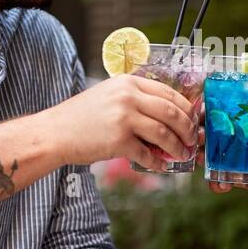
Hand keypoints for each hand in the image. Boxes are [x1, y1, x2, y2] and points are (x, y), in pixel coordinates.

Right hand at [45, 74, 196, 166]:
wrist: (55, 132)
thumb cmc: (82, 116)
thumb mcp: (109, 95)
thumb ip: (136, 99)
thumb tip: (167, 117)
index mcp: (128, 82)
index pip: (168, 92)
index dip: (186, 108)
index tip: (193, 119)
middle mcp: (128, 97)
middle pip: (172, 112)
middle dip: (187, 129)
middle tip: (192, 140)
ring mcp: (124, 118)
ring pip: (164, 133)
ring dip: (177, 147)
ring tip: (182, 155)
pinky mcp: (118, 141)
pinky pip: (147, 154)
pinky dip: (157, 162)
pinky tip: (162, 166)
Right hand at [198, 103, 247, 210]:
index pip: (229, 112)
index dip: (212, 110)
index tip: (201, 110)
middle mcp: (243, 140)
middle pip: (215, 134)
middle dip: (201, 134)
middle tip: (198, 137)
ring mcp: (240, 160)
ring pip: (213, 156)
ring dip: (202, 157)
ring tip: (200, 159)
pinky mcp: (241, 179)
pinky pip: (222, 179)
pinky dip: (216, 182)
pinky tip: (221, 185)